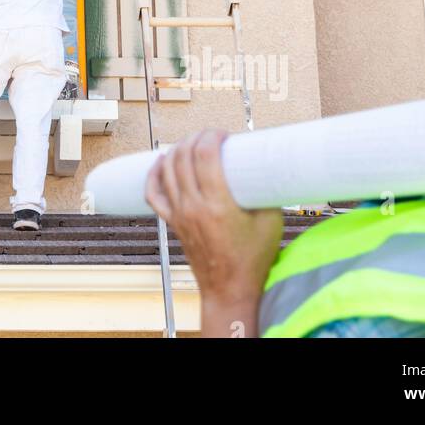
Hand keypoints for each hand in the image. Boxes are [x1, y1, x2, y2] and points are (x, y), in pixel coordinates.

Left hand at [144, 130, 281, 335]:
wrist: (230, 290)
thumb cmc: (253, 259)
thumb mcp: (271, 222)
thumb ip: (267, 193)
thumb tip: (265, 167)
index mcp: (218, 205)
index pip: (205, 156)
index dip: (211, 136)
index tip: (223, 134)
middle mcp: (194, 207)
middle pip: (184, 157)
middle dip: (196, 137)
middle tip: (210, 135)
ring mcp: (179, 214)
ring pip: (167, 170)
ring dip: (178, 149)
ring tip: (192, 143)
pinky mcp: (172, 221)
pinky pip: (153, 193)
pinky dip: (154, 173)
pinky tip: (162, 161)